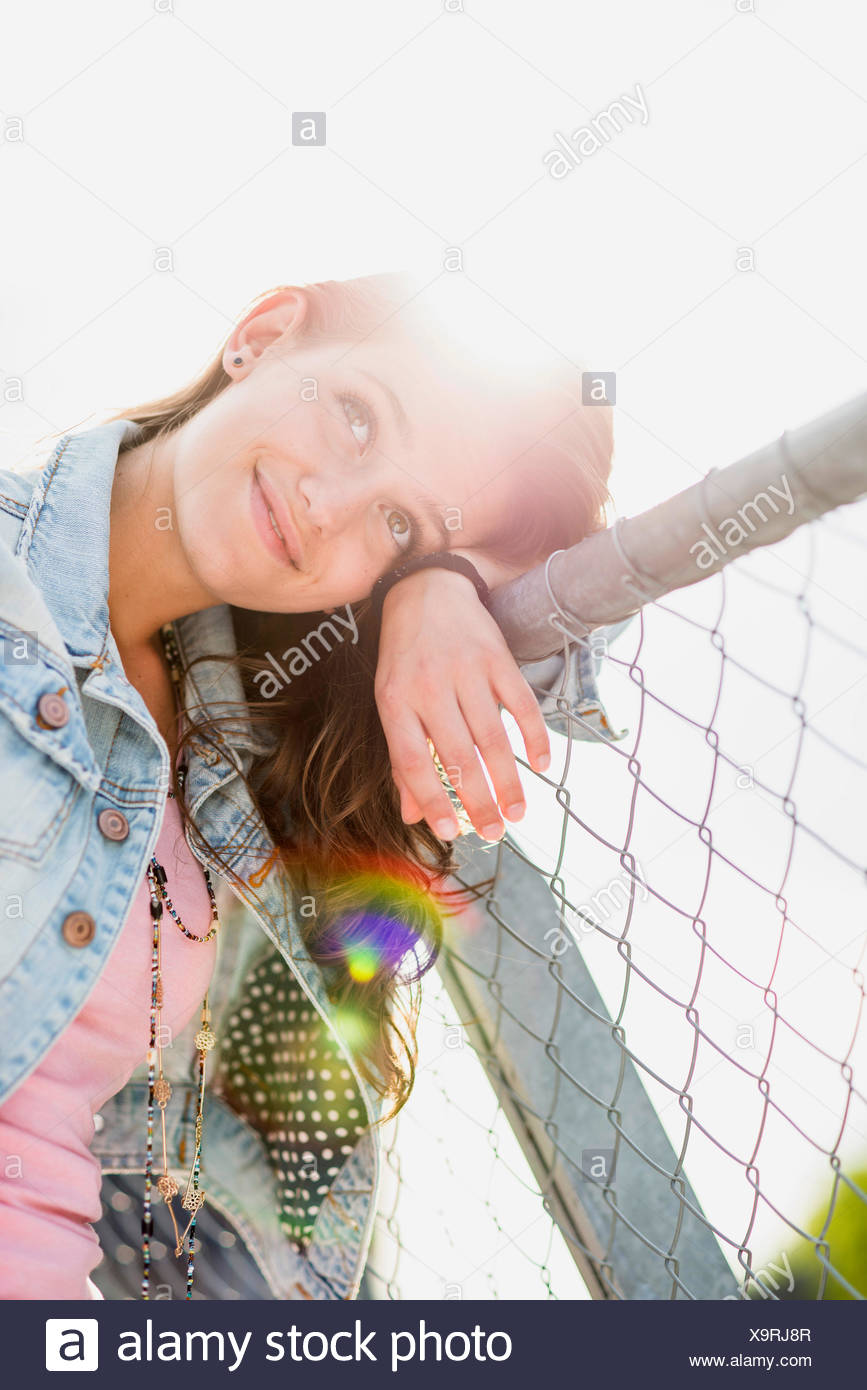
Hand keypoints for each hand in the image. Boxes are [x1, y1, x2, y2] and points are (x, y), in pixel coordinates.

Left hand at [373, 562, 550, 841]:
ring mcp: (466, 671)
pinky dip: (534, 736)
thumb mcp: (390, 701)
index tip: (451, 833)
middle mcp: (430, 687)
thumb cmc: (404, 657)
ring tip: (518, 813)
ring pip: (492, 737)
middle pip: (459, 756)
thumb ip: (402, 758)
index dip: (432, 800)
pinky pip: (521, 703)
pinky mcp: (497, 657)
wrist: (425, 590)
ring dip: (508, 781)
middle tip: (495, 833)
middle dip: (479, 802)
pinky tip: (542, 765)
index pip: (414, 761)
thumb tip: (412, 814)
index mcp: (396, 702)